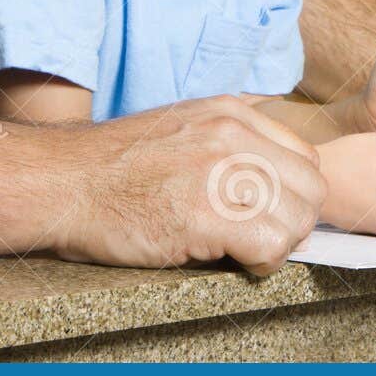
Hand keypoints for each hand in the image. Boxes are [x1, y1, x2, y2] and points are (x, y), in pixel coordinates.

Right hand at [53, 95, 327, 275]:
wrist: (64, 183)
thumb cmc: (115, 167)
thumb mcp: (181, 127)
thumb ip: (229, 141)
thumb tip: (275, 181)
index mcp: (230, 111)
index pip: (304, 156)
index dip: (292, 194)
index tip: (269, 213)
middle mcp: (232, 133)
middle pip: (311, 188)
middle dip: (293, 220)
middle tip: (261, 238)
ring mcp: (220, 171)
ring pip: (298, 220)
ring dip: (278, 244)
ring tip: (242, 249)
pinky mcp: (207, 214)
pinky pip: (271, 246)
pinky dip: (261, 264)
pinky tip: (232, 261)